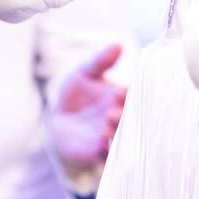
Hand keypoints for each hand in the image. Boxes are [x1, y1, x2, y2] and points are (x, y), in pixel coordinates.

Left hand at [47, 44, 126, 169]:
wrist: (57, 120)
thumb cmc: (76, 93)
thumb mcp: (84, 72)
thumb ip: (100, 61)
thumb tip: (118, 45)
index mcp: (122, 95)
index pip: (137, 93)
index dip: (141, 90)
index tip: (138, 86)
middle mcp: (120, 115)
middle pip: (132, 115)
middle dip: (126, 111)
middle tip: (116, 105)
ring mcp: (110, 134)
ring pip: (121, 135)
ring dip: (117, 129)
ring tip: (108, 120)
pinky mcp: (97, 151)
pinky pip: (107, 154)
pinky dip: (107, 148)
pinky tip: (101, 140)